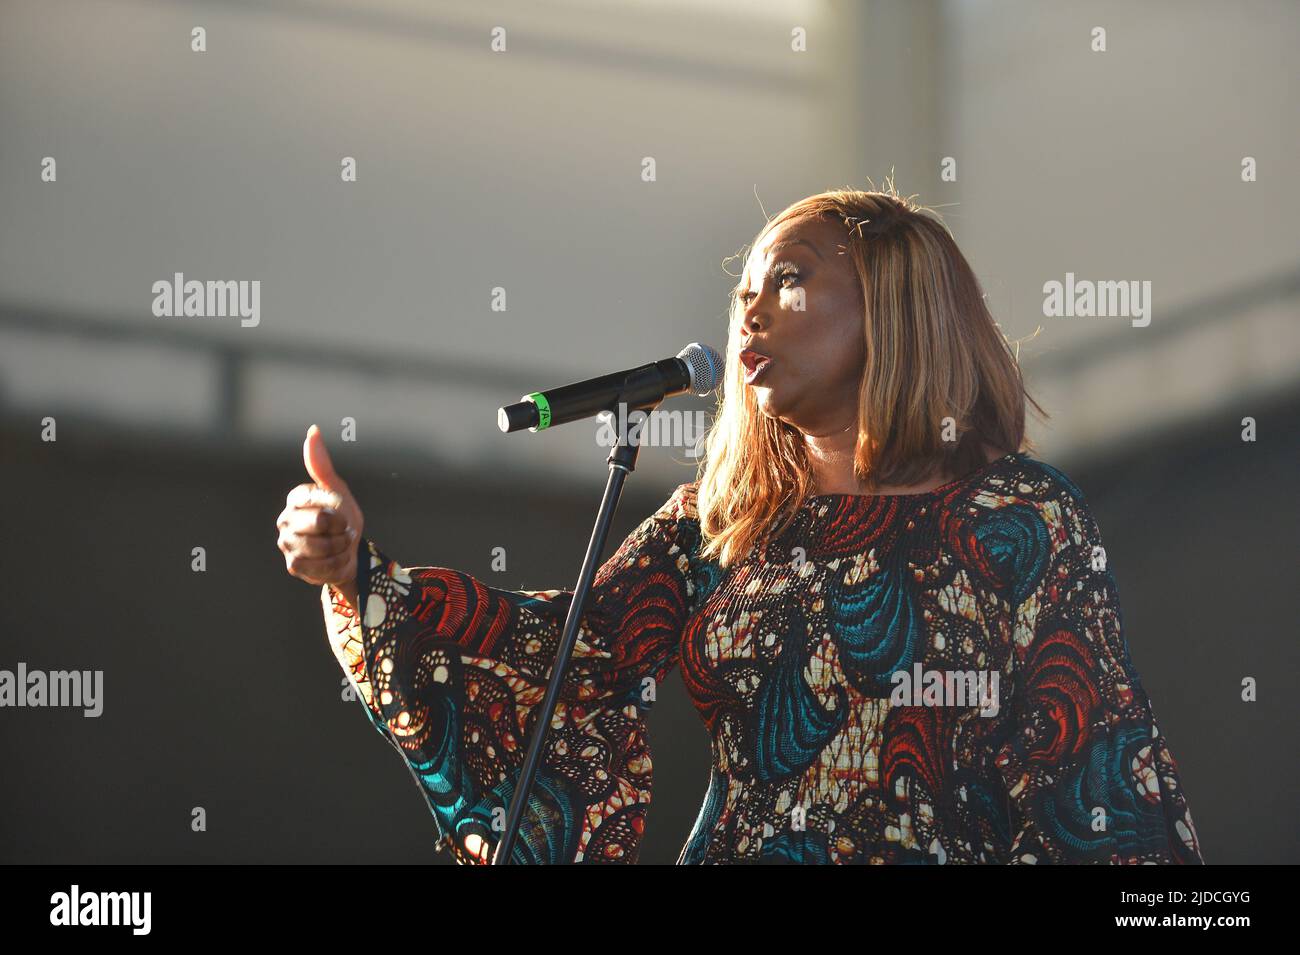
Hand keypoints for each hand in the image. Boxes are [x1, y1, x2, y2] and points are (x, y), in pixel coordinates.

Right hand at [276, 424, 365, 609]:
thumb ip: (322, 465)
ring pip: (323, 547)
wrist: (348, 553)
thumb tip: (312, 430)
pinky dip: (336, 564)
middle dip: (341, 529)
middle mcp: (285, 519)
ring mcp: (286, 544)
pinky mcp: (293, 566)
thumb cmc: (342, 518)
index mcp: (296, 498)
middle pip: (321, 523)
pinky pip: (322, 566)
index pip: (320, 499)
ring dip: (341, 547)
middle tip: (344, 530)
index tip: (341, 510)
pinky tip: (335, 559)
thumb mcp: (337, 490)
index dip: (338, 508)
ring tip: (340, 545)